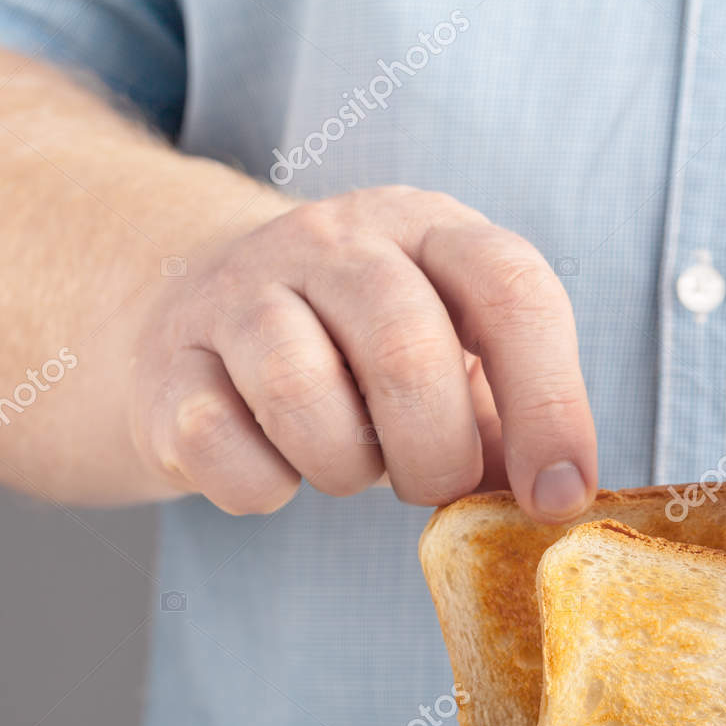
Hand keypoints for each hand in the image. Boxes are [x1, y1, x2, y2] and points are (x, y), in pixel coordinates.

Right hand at [127, 186, 595, 517]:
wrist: (192, 314)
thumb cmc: (354, 353)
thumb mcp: (450, 357)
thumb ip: (507, 420)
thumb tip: (554, 495)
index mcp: (428, 230)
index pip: (512, 289)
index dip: (550, 403)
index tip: (558, 495)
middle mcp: (332, 240)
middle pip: (405, 347)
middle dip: (436, 454)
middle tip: (431, 484)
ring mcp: (237, 292)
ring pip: (300, 392)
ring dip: (344, 467)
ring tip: (350, 464)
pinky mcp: (167, 363)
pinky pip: (216, 441)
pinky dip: (260, 485)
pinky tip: (274, 469)